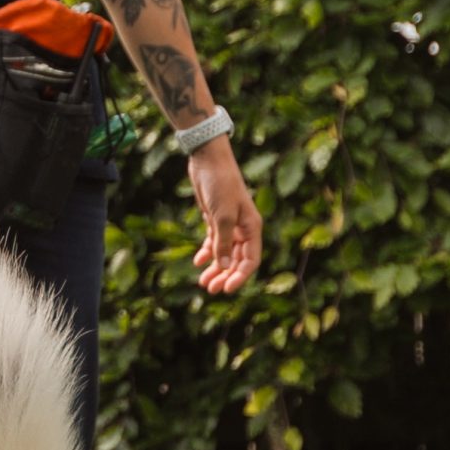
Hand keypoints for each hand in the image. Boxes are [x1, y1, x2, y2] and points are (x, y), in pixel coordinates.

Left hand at [188, 139, 261, 294]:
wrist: (208, 159)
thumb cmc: (220, 184)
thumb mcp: (222, 215)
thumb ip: (222, 241)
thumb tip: (222, 265)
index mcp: (252, 228)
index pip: (251, 260)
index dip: (240, 277)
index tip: (226, 289)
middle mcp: (243, 228)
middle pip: (236, 260)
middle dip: (225, 275)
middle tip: (210, 290)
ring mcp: (229, 224)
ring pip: (224, 253)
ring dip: (215, 268)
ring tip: (203, 283)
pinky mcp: (215, 219)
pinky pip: (214, 241)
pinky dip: (207, 252)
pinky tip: (198, 262)